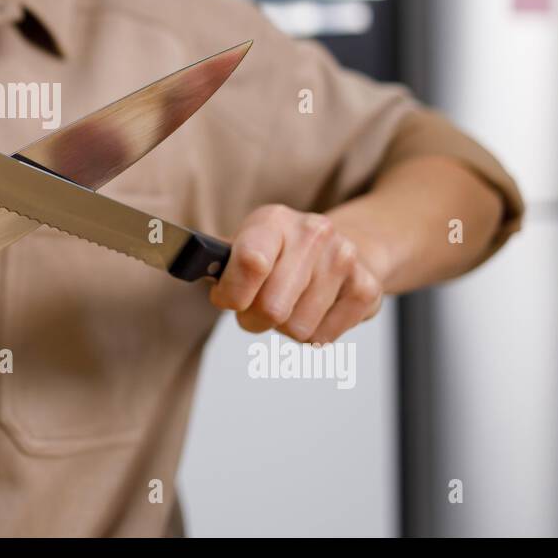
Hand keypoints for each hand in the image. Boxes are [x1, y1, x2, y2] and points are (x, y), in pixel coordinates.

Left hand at [209, 204, 383, 343]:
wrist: (348, 246)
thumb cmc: (285, 253)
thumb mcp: (249, 244)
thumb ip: (218, 261)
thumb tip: (190, 264)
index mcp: (274, 220)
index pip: (250, 262)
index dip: (232, 294)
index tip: (227, 300)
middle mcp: (313, 233)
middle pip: (271, 309)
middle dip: (255, 319)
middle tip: (255, 309)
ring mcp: (344, 259)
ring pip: (297, 328)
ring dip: (286, 327)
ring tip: (291, 304)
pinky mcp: (367, 289)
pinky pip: (323, 337)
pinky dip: (314, 334)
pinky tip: (317, 309)